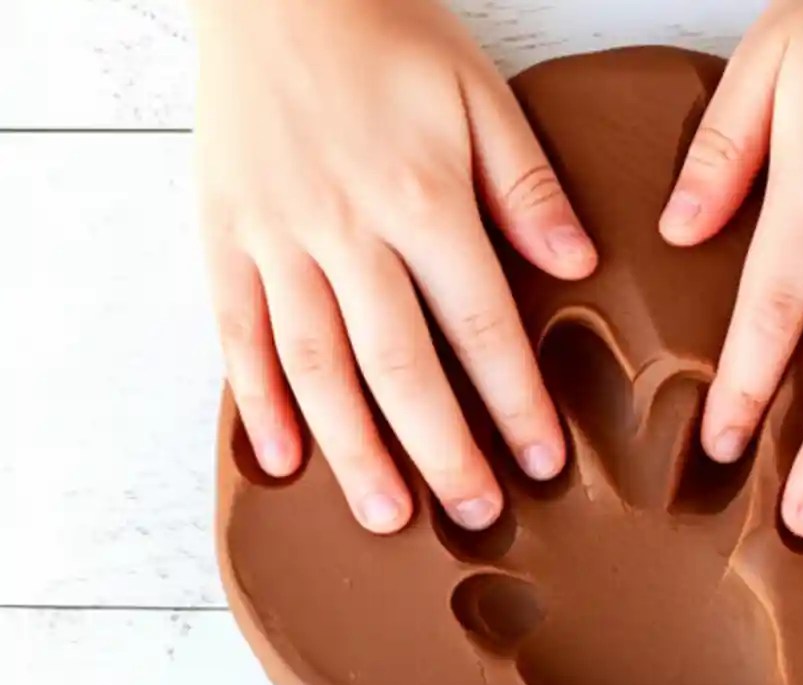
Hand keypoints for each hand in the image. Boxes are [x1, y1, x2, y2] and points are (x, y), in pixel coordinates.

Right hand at [194, 0, 595, 533]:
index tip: (544, 461)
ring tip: (388, 516)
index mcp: (422, 197)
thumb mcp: (480, 94)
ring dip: (354, 449)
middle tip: (476, 516)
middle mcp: (345, 230)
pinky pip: (236, 332)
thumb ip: (526, 188)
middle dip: (443, 451)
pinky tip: (283, 457)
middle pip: (399, 366)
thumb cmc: (387, 35)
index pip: (480, 324)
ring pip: (316, 366)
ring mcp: (275, 238)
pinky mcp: (223, 235)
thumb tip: (577, 266)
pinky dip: (257, 400)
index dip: (516, 401)